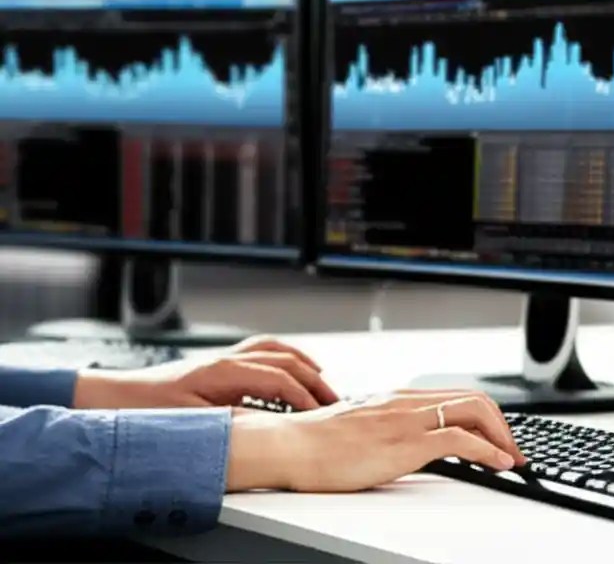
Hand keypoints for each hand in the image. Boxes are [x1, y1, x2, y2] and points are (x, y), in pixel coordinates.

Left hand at [73, 336, 338, 410]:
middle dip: (313, 380)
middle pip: (285, 360)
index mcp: (223, 372)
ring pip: (276, 350)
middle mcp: (227, 359)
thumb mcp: (191, 423)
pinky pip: (262, 352)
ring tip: (322, 380)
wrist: (115, 397)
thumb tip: (264, 428)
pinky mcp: (219, 364)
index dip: (303, 397)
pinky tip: (291, 371)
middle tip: (333, 399)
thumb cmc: (146, 410)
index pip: (278, 379)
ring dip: (303, 363)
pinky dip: (284, 358)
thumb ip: (231, 422)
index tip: (317, 415)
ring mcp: (224, 358)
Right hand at [225, 391, 526, 492]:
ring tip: (512, 459)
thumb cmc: (316, 444)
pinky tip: (498, 464)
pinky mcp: (405, 442)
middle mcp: (408, 401)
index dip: (486, 417)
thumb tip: (408, 445)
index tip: (498, 438)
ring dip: (503, 437)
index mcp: (398, 398)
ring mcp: (408, 419)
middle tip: (514, 451)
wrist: (289, 446)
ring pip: (475, 412)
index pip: (457, 396)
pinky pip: (460, 440)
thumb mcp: (362, 429)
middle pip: (475, 399)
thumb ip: (388, 430)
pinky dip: (488, 451)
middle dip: (504, 425)